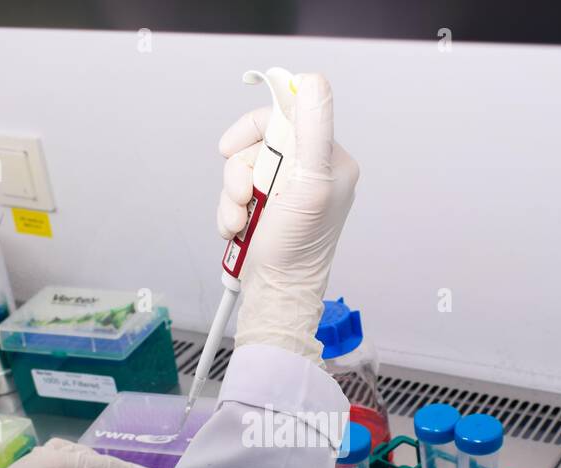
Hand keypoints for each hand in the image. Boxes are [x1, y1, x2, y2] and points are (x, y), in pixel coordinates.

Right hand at [216, 73, 358, 361]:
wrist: (274, 295)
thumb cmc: (296, 250)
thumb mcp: (308, 182)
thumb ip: (311, 129)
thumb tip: (310, 80)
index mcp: (330, 161)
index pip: (288, 117)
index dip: (253, 128)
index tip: (232, 147)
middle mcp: (311, 173)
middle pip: (258, 143)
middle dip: (241, 173)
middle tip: (246, 196)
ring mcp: (286, 192)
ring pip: (241, 168)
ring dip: (232, 196)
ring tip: (241, 221)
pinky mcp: (265, 209)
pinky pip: (234, 192)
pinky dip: (229, 211)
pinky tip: (239, 228)